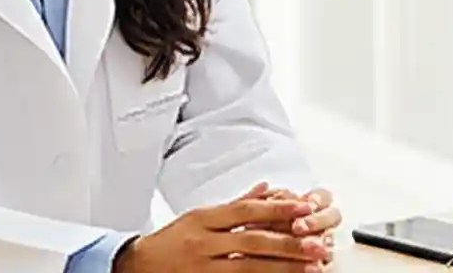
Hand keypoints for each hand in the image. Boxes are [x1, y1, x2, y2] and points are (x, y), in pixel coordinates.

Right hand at [113, 183, 330, 272]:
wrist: (135, 267)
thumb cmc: (171, 241)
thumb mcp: (198, 216)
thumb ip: (236, 204)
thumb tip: (267, 189)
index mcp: (204, 220)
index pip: (246, 211)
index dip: (277, 209)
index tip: (304, 207)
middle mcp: (203, 244)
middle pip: (252, 242)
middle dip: (288, 243)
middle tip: (317, 244)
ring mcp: (203, 269)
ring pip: (250, 269)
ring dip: (283, 269)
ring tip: (311, 268)